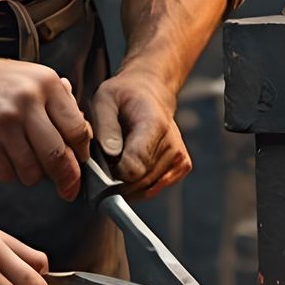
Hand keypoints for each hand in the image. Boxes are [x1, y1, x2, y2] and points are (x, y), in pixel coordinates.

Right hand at [0, 51, 90, 199]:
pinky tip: (7, 155)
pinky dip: (11, 172)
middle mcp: (23, 103)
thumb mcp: (39, 79)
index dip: (82, 152)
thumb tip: (83, 142)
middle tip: (68, 186)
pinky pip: (6, 173)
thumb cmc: (3, 81)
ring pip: (30, 172)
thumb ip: (64, 106)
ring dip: (35, 174)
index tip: (81, 162)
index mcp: (45, 85)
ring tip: (29, 160)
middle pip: (56, 156)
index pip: (76, 130)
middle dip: (66, 177)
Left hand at [89, 70, 190, 200]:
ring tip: (118, 160)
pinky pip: (154, 188)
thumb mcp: (105, 100)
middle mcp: (172, 144)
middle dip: (117, 180)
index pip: (135, 166)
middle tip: (105, 163)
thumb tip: (111, 154)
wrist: (150, 94)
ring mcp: (179, 157)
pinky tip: (132, 165)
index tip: (103, 163)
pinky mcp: (182, 166)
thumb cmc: (124, 97)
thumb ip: (106, 127)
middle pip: (139, 182)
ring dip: (127, 183)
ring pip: (146, 189)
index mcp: (154, 125)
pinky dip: (139, 184)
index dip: (113, 172)